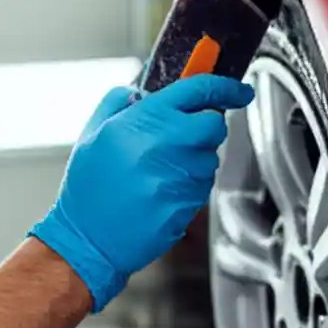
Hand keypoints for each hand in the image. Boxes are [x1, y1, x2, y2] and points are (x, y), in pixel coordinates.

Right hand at [29, 75, 255, 310]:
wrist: (88, 240)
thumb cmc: (88, 189)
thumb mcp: (92, 133)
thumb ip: (118, 102)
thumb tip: (141, 89)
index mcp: (145, 119)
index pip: (199, 89)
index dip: (226, 87)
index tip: (239, 90)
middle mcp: (168, 143)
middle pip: (215, 124)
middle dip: (206, 126)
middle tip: (183, 136)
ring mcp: (181, 176)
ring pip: (210, 158)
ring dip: (194, 160)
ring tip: (158, 173)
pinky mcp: (189, 204)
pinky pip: (202, 187)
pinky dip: (189, 186)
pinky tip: (160, 194)